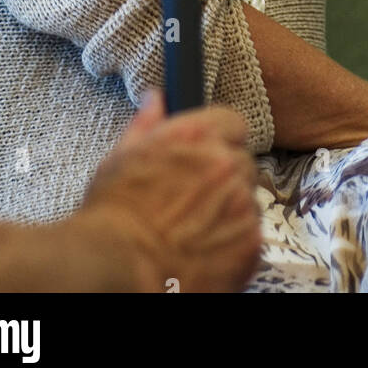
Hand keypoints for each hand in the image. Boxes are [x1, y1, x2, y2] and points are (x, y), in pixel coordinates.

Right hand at [80, 90, 262, 292]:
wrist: (119, 268)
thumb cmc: (114, 215)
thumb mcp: (122, 159)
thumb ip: (147, 126)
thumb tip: (157, 99)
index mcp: (197, 136)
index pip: (233, 123)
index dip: (222, 141)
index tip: (210, 158)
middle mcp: (225, 164)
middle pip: (243, 163)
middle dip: (226, 180)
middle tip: (197, 202)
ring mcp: (241, 203)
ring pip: (248, 200)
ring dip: (231, 212)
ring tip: (196, 231)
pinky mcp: (251, 243)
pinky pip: (253, 236)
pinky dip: (235, 245)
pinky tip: (205, 252)